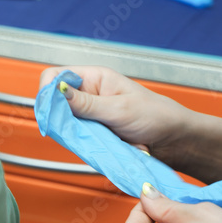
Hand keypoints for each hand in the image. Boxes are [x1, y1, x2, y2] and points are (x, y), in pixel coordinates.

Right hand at [38, 65, 195, 161]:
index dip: (47, 92)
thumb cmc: (156, 116)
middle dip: (63, 119)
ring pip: (64, 124)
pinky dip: (86, 145)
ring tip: (100, 138)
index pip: (55, 76)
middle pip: (55, 103)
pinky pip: (77, 139)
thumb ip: (85, 103)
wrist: (174, 141)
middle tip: (79, 130)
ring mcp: (89, 114)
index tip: (50, 111)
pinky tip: (102, 145)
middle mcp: (88, 94)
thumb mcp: (118, 109)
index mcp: (94, 78)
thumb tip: (56, 91)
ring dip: (78, 135)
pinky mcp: (92, 132)